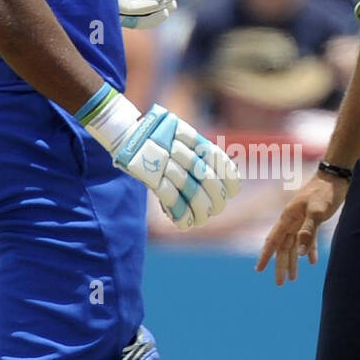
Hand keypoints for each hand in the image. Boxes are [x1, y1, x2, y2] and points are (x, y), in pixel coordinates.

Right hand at [81, 85, 239, 228]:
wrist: (128, 135)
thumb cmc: (160, 140)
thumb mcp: (183, 138)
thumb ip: (202, 154)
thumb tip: (228, 177)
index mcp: (192, 139)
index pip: (219, 161)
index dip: (229, 179)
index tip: (231, 192)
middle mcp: (182, 151)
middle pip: (208, 181)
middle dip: (215, 199)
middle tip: (215, 208)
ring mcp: (167, 165)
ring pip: (193, 193)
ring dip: (201, 210)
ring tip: (203, 218)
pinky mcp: (153, 178)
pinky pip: (173, 200)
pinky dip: (182, 215)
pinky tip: (187, 224)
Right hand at [255, 172, 347, 284]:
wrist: (336, 176)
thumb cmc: (325, 192)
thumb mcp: (317, 211)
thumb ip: (309, 232)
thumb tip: (300, 253)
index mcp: (288, 218)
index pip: (273, 240)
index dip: (265, 256)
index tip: (259, 270)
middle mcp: (291, 220)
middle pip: (283, 247)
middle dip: (280, 265)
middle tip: (280, 284)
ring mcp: (301, 220)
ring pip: (294, 245)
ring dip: (293, 261)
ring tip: (293, 278)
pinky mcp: (312, 219)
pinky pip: (308, 239)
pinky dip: (309, 250)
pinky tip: (312, 262)